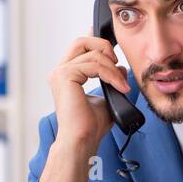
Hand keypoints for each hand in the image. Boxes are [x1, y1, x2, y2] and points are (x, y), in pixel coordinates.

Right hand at [39, 28, 131, 181]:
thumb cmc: (90, 125)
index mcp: (67, 74)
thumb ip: (110, 79)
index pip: (81, 46)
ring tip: (122, 84)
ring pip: (92, 54)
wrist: (83, 140)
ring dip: (113, 68)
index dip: (98, 43)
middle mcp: (60, 71)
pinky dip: (111, 74)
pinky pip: (94, 65)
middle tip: (117, 64)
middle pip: (82, 41)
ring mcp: (60, 73)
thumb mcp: (105, 96)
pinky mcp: (65, 76)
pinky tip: (119, 87)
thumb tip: (120, 67)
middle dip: (104, 47)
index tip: (116, 52)